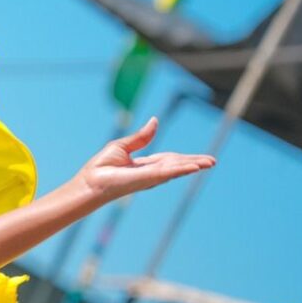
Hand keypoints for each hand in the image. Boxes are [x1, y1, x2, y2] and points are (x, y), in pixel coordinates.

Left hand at [74, 117, 214, 204]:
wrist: (88, 182)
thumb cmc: (100, 168)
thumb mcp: (122, 147)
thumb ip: (141, 137)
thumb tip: (155, 120)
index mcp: (146, 165)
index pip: (170, 160)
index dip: (186, 158)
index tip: (202, 159)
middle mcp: (151, 173)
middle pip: (178, 166)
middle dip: (195, 163)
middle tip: (212, 162)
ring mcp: (150, 177)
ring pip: (176, 169)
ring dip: (194, 166)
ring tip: (210, 163)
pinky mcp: (146, 178)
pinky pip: (167, 172)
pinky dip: (181, 169)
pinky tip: (195, 166)